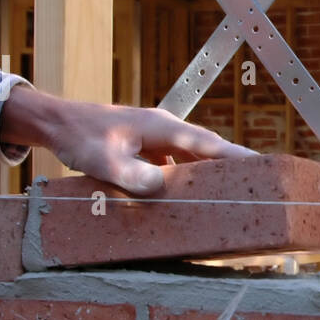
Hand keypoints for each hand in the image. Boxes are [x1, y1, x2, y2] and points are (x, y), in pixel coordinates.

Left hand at [1, 85, 255, 195]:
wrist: (58, 123)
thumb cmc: (81, 137)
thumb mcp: (104, 161)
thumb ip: (132, 175)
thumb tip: (160, 187)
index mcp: (162, 127)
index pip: (208, 144)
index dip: (236, 157)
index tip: (262, 166)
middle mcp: (165, 129)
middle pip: (207, 149)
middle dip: (231, 166)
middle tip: (257, 185)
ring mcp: (156, 137)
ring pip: (192, 156)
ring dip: (208, 174)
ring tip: (228, 195)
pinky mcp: (147, 146)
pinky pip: (175, 162)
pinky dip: (186, 176)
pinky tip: (187, 196)